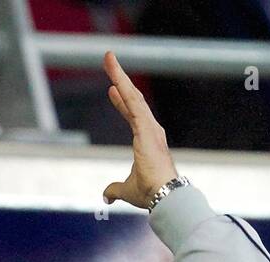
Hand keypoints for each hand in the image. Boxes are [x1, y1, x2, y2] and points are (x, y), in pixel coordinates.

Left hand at [101, 51, 178, 208]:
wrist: (163, 196)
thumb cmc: (150, 193)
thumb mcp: (126, 189)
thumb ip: (115, 189)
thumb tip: (106, 196)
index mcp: (147, 140)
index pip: (132, 115)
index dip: (121, 102)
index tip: (112, 91)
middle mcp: (150, 129)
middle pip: (133, 99)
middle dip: (120, 80)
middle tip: (109, 62)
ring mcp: (149, 127)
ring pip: (133, 95)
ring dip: (120, 76)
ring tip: (108, 57)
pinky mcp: (146, 128)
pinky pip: (133, 103)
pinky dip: (123, 87)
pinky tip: (113, 76)